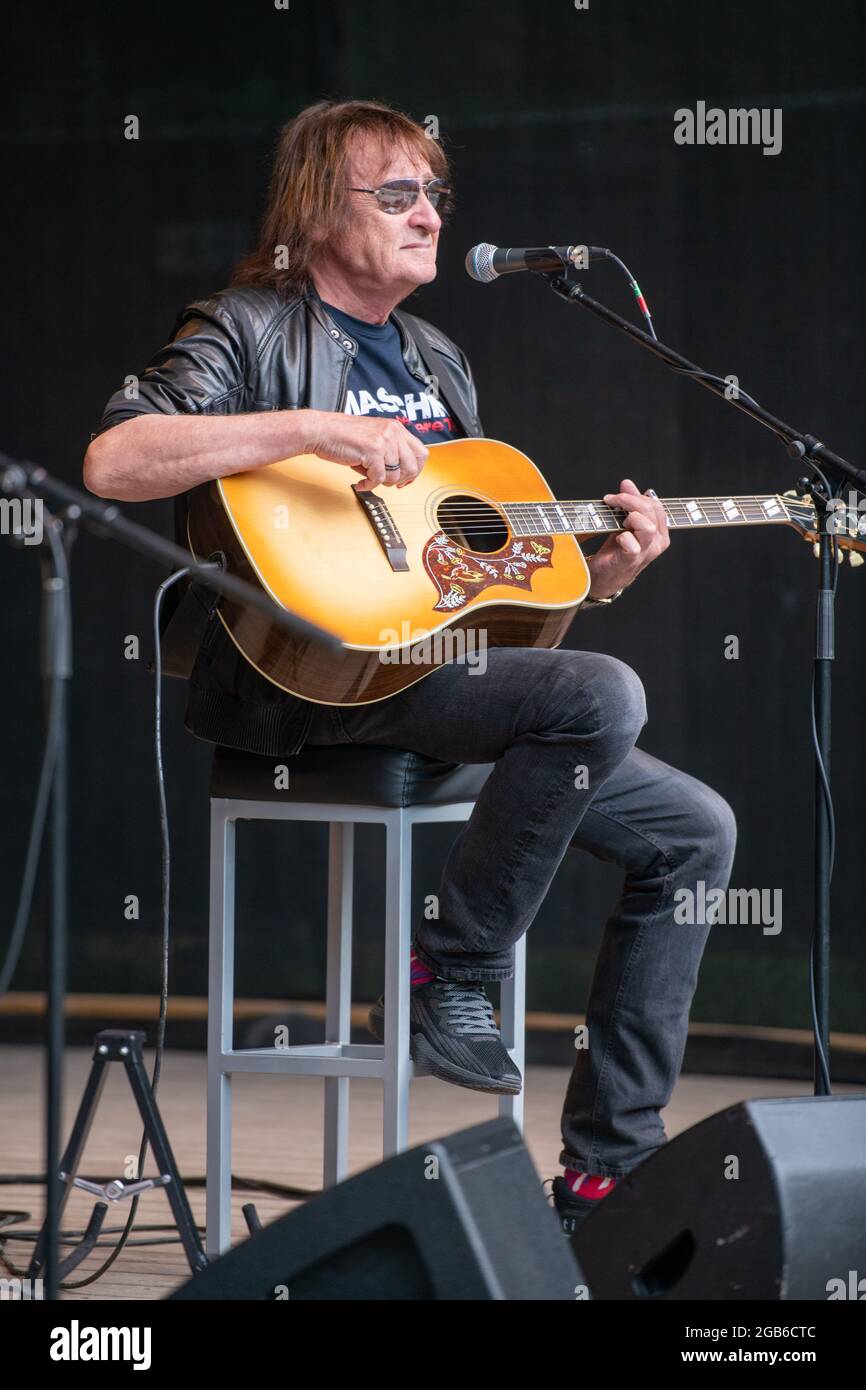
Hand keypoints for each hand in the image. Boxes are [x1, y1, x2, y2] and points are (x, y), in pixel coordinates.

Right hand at [305, 412, 427, 489]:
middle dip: (401, 480)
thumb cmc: (342, 436)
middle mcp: (393, 432)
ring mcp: (384, 441)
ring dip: (382, 482)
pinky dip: (369, 485)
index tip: (405, 479)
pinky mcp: (372, 451)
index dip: (415, 470)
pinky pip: (379, 479)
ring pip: (396, 475)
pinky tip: (361, 482)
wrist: (321, 431)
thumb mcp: (374, 438)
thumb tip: (401, 475)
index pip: (421, 452)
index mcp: (395, 428)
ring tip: (369, 478)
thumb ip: (390, 451)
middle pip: (413, 466)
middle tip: (387, 483)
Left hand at [586, 478, 669, 597]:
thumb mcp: (623, 522)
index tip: (616, 496)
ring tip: (618, 522)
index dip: (636, 496)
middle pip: (651, 510)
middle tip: (611, 501)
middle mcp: (657, 541)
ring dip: (629, 517)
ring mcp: (646, 552)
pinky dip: (623, 537)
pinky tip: (616, 538)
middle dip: (628, 500)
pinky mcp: (631, 560)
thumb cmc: (616, 549)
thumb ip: (629, 502)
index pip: (655, 505)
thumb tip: (627, 483)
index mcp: (658, 530)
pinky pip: (632, 545)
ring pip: (646, 526)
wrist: (605, 576)